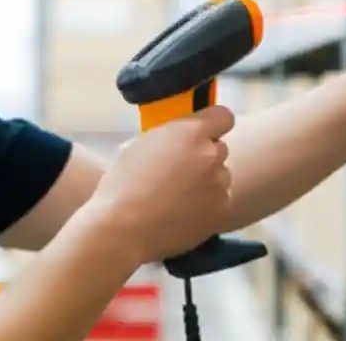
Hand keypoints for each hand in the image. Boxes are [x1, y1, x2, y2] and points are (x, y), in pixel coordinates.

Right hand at [85, 105, 234, 264]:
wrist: (124, 229)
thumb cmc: (123, 185)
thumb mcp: (140, 144)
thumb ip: (169, 137)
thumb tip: (178, 140)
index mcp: (191, 132)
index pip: (223, 116)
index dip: (214, 124)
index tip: (204, 132)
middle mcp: (211, 155)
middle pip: (220, 149)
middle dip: (205, 157)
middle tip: (182, 171)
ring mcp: (219, 184)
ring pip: (220, 177)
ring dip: (207, 182)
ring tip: (178, 197)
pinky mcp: (221, 211)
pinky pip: (220, 202)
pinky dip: (207, 206)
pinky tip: (183, 213)